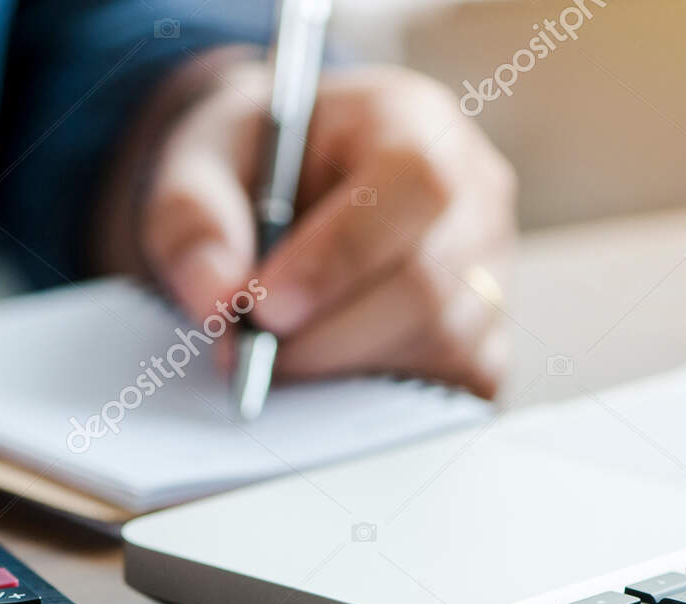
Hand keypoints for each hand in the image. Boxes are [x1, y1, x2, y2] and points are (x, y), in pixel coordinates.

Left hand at [135, 62, 517, 397]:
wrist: (275, 191)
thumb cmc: (249, 168)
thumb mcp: (198, 164)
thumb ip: (196, 221)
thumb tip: (217, 302)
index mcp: (415, 123)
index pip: (415, 185)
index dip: (341, 255)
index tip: (262, 307)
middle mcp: (474, 198)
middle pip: (427, 285)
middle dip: (322, 335)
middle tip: (243, 349)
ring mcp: (489, 275)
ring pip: (437, 346)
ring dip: (339, 370)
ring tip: (270, 354)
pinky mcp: (481, 344)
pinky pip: (444, 391)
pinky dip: (369, 398)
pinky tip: (316, 373)